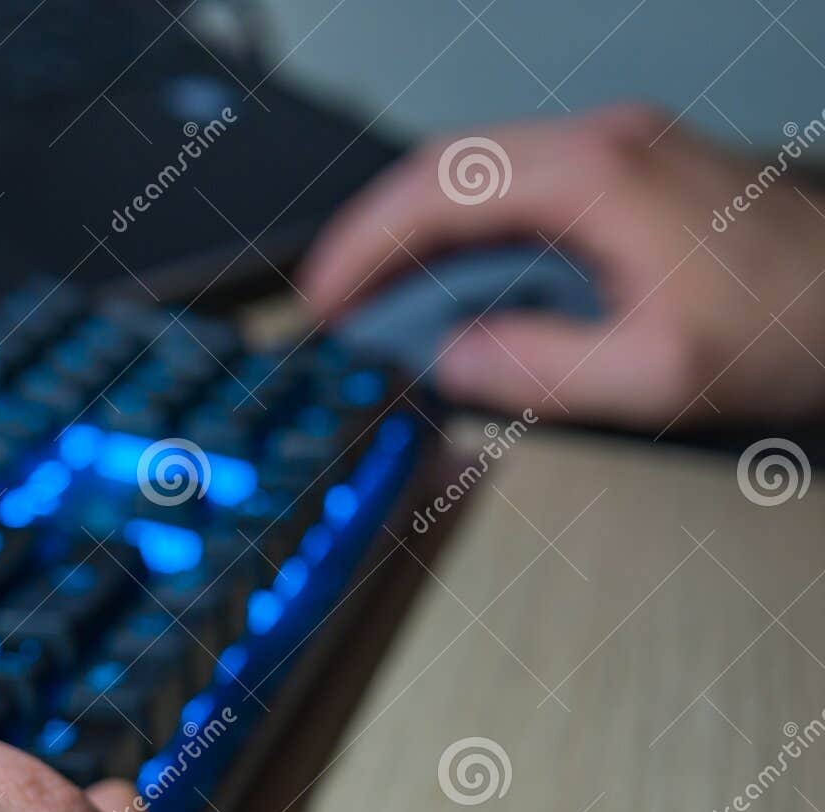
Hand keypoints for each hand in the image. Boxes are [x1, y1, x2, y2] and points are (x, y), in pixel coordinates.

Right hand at [299, 103, 824, 428]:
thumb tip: (451, 361)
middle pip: (448, 167)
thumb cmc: (793, 324)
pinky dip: (466, 232)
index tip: (324, 297)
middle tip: (332, 301)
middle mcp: (604, 144)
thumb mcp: (655, 376)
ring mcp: (620, 152)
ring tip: (376, 296)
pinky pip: (520, 188)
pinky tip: (452, 280)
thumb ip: (538, 370)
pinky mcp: (632, 175)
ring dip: (417, 231)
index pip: (441, 189)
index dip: (366, 243)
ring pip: (480, 172)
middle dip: (375, 233)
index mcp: (597, 177)